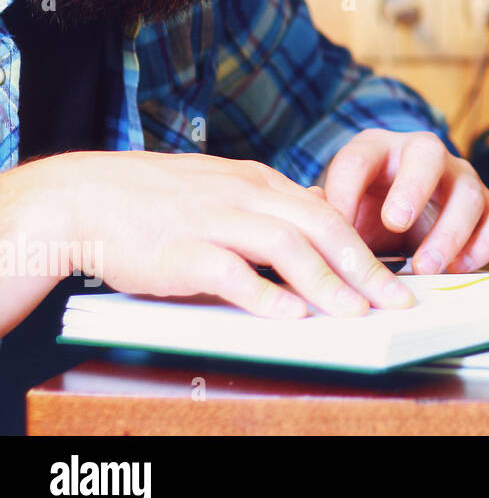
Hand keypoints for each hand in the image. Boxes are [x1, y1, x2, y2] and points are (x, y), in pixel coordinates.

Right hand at [24, 150, 416, 318]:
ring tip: (355, 312)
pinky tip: (290, 316)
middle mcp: (245, 195)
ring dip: (326, 283)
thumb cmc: (156, 200)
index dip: (366, 247)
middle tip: (394, 300)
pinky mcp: (183, 250)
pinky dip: (265, 295)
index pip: (328, 213)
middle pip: (321, 227)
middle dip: (364, 267)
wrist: (85, 198)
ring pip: (286, 246)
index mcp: (259, 181)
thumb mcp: (223, 186)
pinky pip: (232, 272)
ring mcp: (215, 220)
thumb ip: (269, 203)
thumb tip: (319, 215)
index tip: (394, 278)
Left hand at [320, 129, 488, 274]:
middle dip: (412, 188)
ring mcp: (462, 178)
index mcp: (377, 149)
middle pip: (427, 153)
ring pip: (468, 192)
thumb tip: (315, 233)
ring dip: (448, 233)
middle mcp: (424, 155)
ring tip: (424, 267)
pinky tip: (456, 270)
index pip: (358, 158)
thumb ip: (326, 219)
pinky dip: (483, 246)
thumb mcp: (341, 213)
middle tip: (395, 223)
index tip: (335, 226)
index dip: (344, 191)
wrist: (400, 220)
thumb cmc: (365, 214)